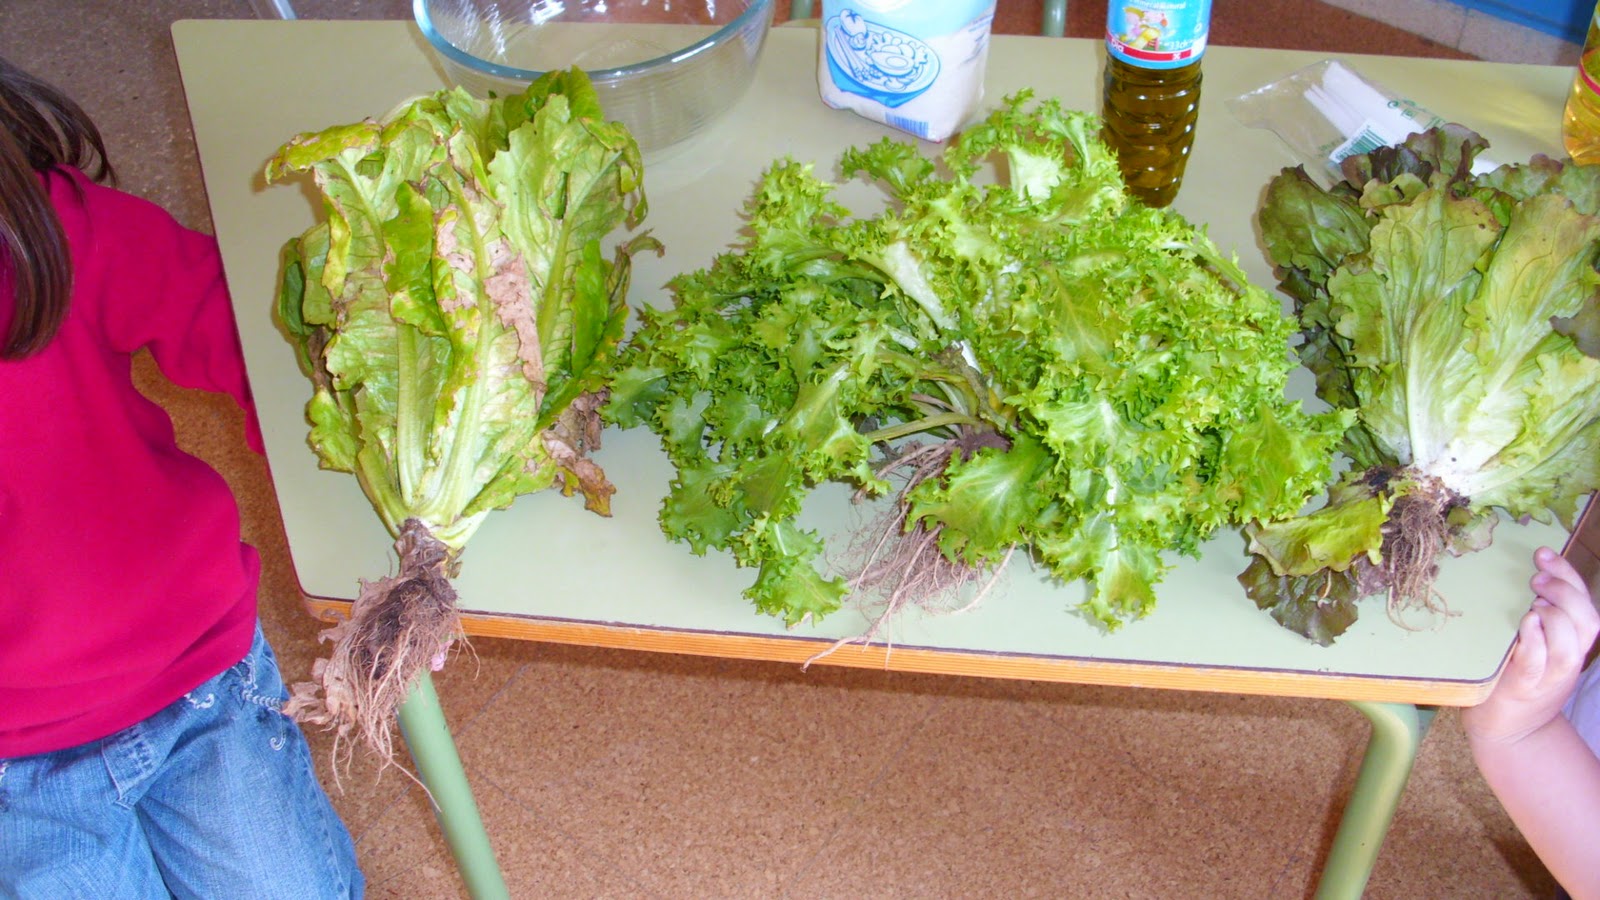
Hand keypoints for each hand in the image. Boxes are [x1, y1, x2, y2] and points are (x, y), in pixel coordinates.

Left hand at [1462, 547, 1599, 747]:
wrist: (1509, 733)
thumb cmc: (1516, 680)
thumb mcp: (1535, 646)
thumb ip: (1536, 619)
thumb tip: (1523, 577)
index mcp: (1572, 645)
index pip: (1585, 604)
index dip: (1569, 576)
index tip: (1544, 553)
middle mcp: (1568, 661)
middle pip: (1586, 620)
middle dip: (1565, 591)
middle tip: (1536, 578)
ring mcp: (1549, 677)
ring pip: (1570, 642)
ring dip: (1555, 615)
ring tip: (1533, 602)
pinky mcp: (1524, 688)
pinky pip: (1539, 661)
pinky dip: (1536, 640)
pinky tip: (1526, 623)